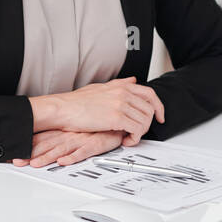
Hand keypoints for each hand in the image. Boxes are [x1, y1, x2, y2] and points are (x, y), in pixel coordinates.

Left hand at [12, 129, 128, 168]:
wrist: (115, 120)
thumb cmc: (95, 125)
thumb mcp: (74, 128)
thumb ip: (60, 133)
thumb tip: (45, 142)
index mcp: (62, 131)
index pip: (41, 139)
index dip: (26, 147)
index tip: (14, 154)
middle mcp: (68, 135)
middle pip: (46, 146)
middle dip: (31, 154)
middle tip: (17, 162)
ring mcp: (80, 140)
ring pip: (60, 149)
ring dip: (47, 157)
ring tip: (36, 164)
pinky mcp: (93, 145)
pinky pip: (82, 152)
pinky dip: (72, 157)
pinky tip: (63, 161)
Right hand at [31, 76, 163, 139]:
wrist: (63, 108)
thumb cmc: (76, 102)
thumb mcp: (100, 87)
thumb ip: (119, 84)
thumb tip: (132, 80)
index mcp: (121, 86)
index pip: (150, 94)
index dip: (158, 107)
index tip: (159, 117)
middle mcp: (123, 93)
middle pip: (150, 109)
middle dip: (148, 124)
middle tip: (138, 132)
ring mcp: (121, 104)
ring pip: (145, 121)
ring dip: (140, 133)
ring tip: (128, 138)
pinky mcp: (117, 117)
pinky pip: (137, 129)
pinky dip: (134, 138)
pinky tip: (125, 141)